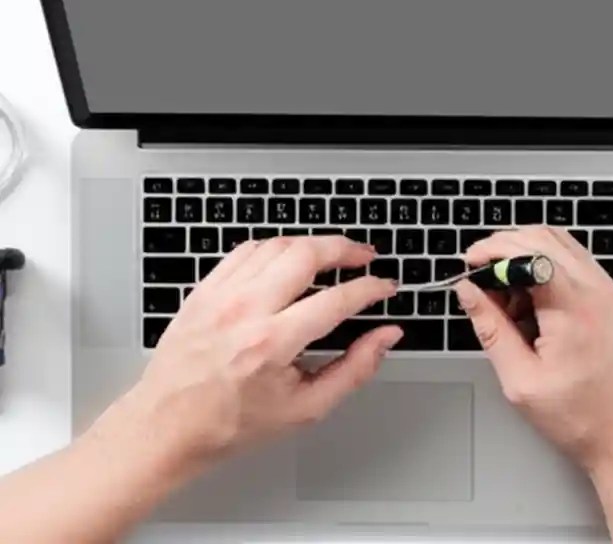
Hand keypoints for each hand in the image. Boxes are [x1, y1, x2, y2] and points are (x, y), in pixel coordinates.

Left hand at [102, 237, 401, 470]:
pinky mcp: (203, 292)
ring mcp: (220, 297)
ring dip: (312, 243)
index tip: (384, 287)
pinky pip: (245, 251)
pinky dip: (275, 247)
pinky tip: (289, 257)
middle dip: (345, 249)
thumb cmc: (230, 423)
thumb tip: (385, 337)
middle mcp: (245, 312)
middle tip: (364, 256)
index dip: (371, 288)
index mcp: (272, 344)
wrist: (167, 427)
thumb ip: (355, 370)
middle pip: (306, 254)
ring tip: (333, 254)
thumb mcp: (306, 409)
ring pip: (276, 245)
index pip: (337, 299)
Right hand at [457, 227, 612, 474]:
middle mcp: (599, 292)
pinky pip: (578, 265)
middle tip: (482, 275)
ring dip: (528, 257)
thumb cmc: (581, 417)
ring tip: (508, 297)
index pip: (529, 252)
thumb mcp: (521, 380)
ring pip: (563, 246)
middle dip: (506, 247)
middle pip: (545, 238)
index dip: (493, 250)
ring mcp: (612, 293)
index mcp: (574, 310)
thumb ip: (491, 329)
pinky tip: (534, 304)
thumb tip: (469, 294)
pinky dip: (550, 270)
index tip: (471, 263)